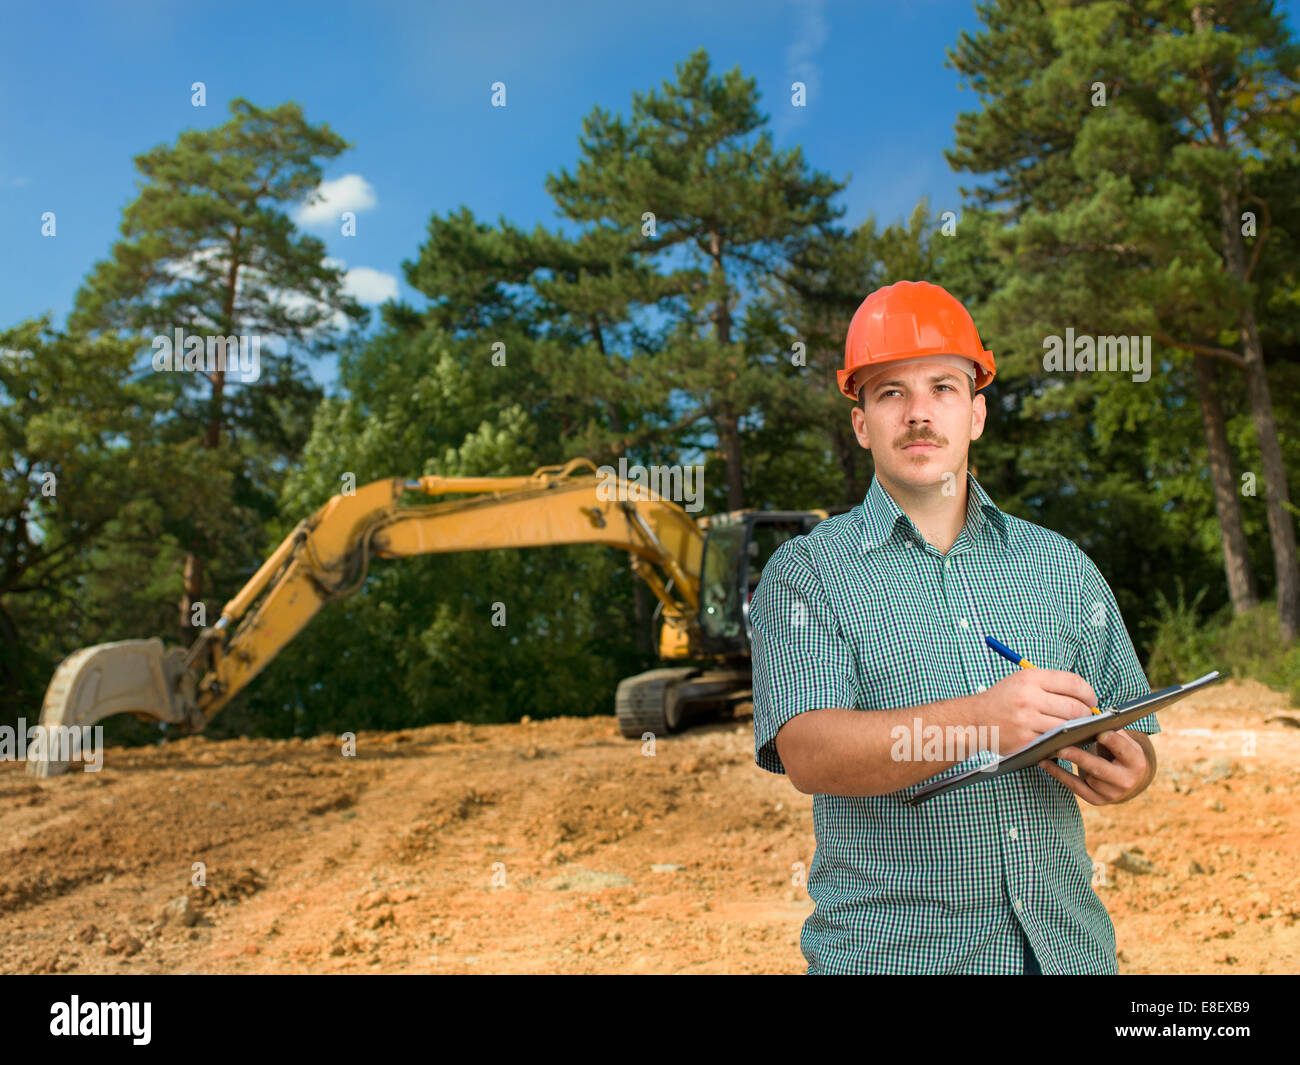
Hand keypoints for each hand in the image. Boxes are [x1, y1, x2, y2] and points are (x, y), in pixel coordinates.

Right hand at [974, 668, 1097, 753]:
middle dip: (1087, 715)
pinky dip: (1061, 742)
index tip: (1091, 701)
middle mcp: (1029, 697)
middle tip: (1087, 718)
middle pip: (1075, 708)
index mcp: (1031, 678)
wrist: (975, 719)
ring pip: (1067, 728)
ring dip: (1076, 730)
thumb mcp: (1022, 681)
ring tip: (1076, 729)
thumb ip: (1051, 685)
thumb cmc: (1004, 699)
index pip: (1073, 683)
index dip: (1089, 693)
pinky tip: (1060, 739)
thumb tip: (1086, 696)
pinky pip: (1053, 742)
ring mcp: (1026, 720)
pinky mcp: (1024, 740)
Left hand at [1038, 729, 1151, 804]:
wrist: (1131, 779)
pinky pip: (1075, 787)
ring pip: (1087, 778)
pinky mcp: (1097, 800)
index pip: (1124, 750)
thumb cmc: (1121, 751)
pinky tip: (1045, 763)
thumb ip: (1109, 732)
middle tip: (1061, 746)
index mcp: (1136, 761)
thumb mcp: (1123, 741)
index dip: (1113, 742)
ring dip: (1066, 764)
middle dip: (1080, 757)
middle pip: (1100, 768)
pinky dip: (1059, 774)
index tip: (1100, 732)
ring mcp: (1111, 793)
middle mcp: (1126, 780)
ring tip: (1048, 750)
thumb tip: (1085, 721)